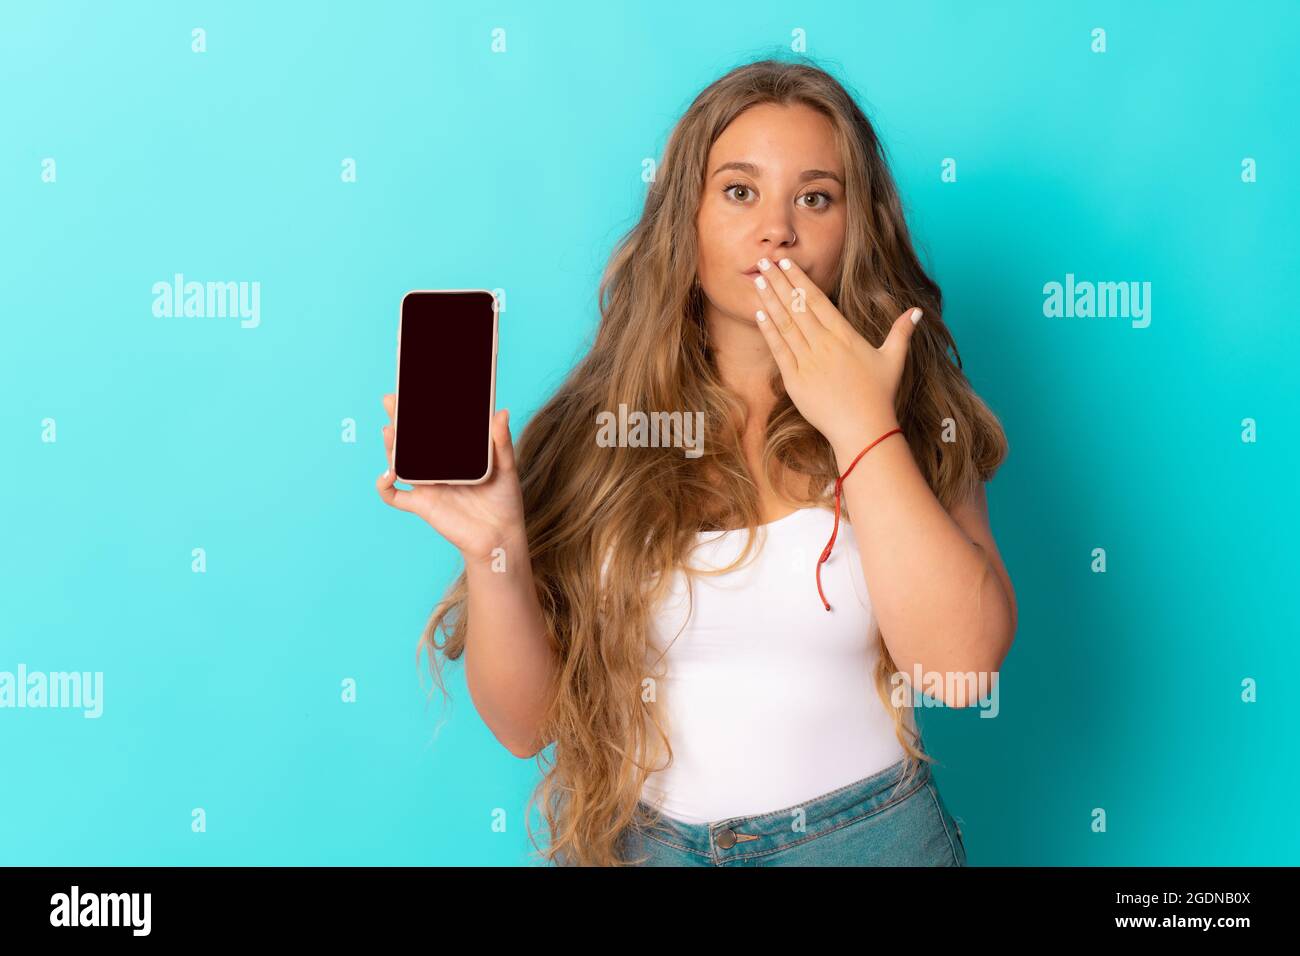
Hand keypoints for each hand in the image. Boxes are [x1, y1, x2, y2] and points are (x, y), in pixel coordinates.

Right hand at [375, 393, 526, 563]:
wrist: (500, 535)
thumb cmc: (504, 500)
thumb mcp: (505, 466)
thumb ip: (501, 442)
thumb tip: (502, 412)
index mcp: (454, 454)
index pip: (432, 428)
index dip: (420, 411)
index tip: (414, 390)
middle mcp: (436, 467)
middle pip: (410, 440)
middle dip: (398, 419)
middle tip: (392, 400)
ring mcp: (427, 485)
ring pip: (398, 461)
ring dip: (390, 446)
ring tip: (390, 430)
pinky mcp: (422, 504)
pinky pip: (393, 495)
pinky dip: (383, 485)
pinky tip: (389, 473)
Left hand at [750, 255, 919, 453]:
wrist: (863, 429)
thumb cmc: (879, 396)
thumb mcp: (894, 359)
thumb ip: (901, 332)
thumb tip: (917, 311)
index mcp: (844, 335)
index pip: (816, 300)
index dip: (799, 279)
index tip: (786, 263)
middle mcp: (823, 344)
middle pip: (796, 306)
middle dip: (778, 281)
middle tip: (763, 261)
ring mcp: (807, 361)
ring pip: (784, 324)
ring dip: (770, 300)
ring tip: (758, 280)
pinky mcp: (794, 380)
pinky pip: (778, 350)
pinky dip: (768, 330)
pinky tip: (759, 313)